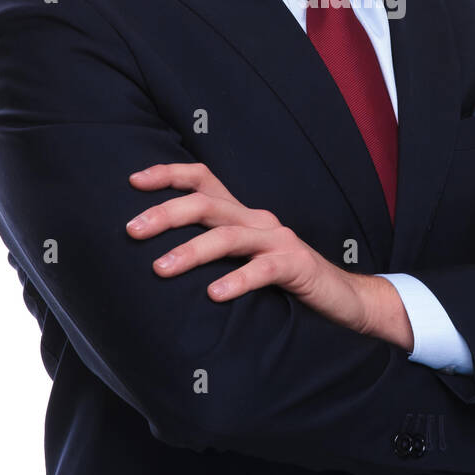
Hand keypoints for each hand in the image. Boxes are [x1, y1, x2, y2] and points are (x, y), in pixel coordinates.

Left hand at [124, 162, 407, 344]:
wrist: (343, 299)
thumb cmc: (283, 282)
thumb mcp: (243, 260)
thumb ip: (212, 252)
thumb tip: (154, 260)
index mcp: (242, 215)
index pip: (204, 180)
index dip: (169, 174)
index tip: (133, 180)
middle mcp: (258, 221)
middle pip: (207, 204)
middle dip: (166, 213)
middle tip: (131, 230)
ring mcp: (278, 241)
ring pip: (228, 236)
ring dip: (191, 250)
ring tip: (160, 269)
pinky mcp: (296, 266)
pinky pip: (263, 270)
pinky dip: (237, 279)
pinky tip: (215, 294)